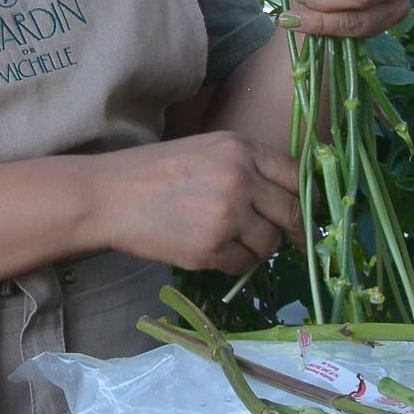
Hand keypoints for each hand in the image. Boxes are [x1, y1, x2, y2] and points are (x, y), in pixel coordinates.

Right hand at [93, 130, 303, 274]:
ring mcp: (227, 215)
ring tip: (231, 240)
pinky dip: (234, 263)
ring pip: (269, 243)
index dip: (304, 197)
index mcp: (240, 148)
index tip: (302, 211)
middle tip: (284, 238)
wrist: (109, 196)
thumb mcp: (205, 149)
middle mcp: (240, 179)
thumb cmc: (154, 171)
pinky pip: (243, 264)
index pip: (296, 175)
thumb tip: (288, 196)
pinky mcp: (211, 248)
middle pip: (291, 213)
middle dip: (290, 230)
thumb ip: (246, 166)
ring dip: (258, 248)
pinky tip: (212, 250)